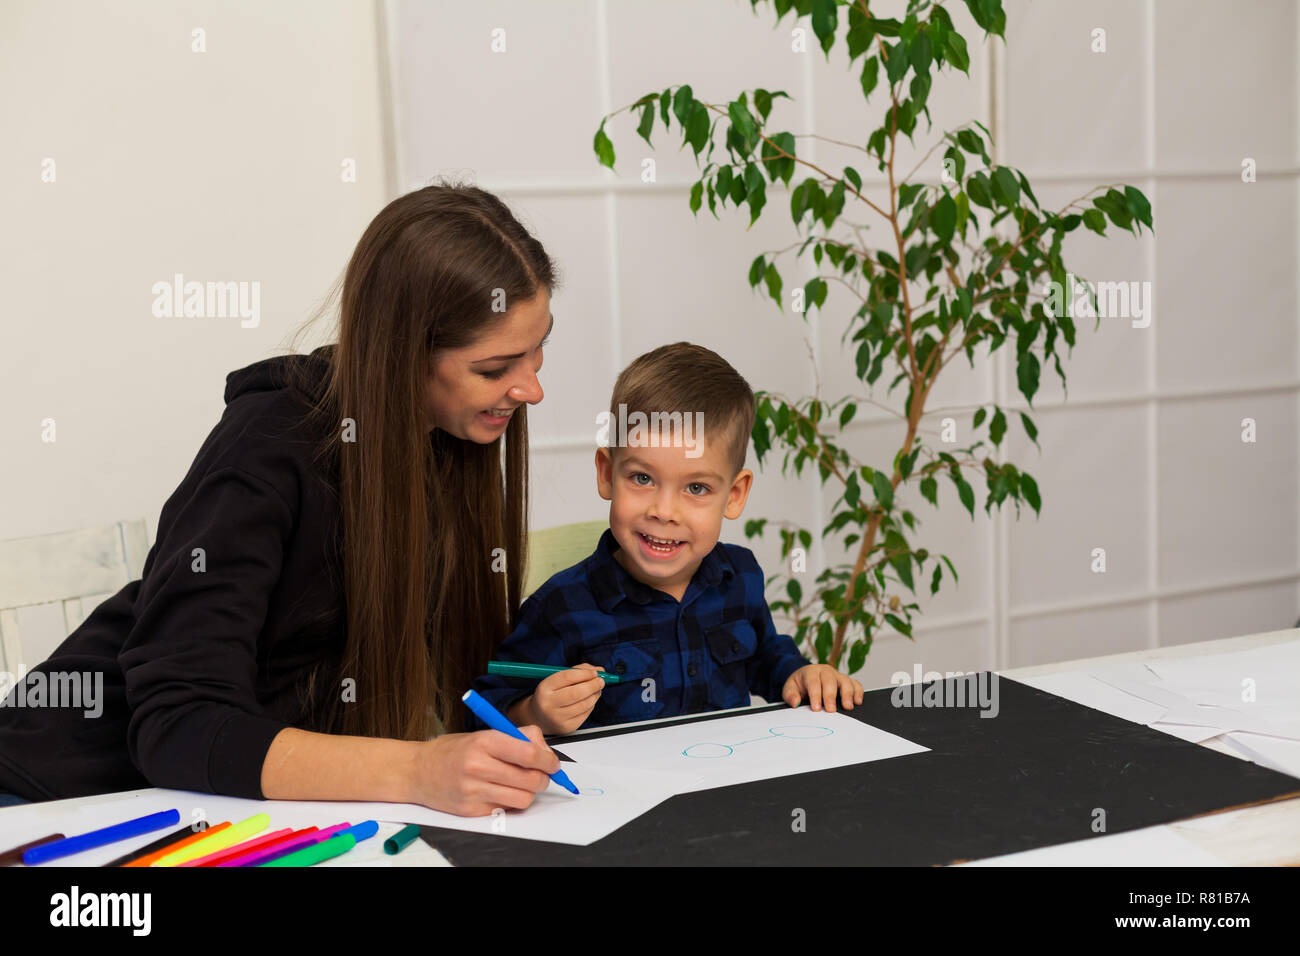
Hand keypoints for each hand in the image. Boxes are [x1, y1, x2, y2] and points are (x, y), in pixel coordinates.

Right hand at [408, 724, 558, 816]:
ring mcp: (473, 790)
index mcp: (484, 741)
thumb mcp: (484, 733)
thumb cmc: (454, 751)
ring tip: (522, 784)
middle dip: (544, 778)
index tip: (552, 763)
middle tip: (542, 775)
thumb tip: (545, 750)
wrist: (418, 770)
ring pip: (523, 799)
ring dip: (530, 793)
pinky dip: (511, 802)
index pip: (529, 753)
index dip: (548, 760)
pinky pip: (506, 809)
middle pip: (531, 779)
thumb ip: (517, 737)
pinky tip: (502, 791)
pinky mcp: (471, 810)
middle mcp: (478, 766)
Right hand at [514, 664, 605, 734]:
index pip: (568, 677)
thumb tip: (599, 670)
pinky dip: (591, 705)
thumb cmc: (552, 694)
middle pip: (577, 692)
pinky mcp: (566, 727)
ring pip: (584, 704)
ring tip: (596, 690)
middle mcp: (549, 704)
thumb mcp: (558, 679)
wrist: (539, 717)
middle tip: (601, 681)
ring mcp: (557, 717)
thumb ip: (579, 671)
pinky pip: (585, 714)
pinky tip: (589, 701)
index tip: (595, 672)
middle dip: (593, 685)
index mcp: (545, 688)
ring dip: (595, 695)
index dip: (585, 673)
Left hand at [782, 664, 863, 712]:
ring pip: (845, 680)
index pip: (813, 682)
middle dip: (830, 696)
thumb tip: (795, 702)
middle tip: (831, 710)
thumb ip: (790, 695)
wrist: (805, 677)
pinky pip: (855, 683)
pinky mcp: (845, 681)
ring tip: (848, 707)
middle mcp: (825, 671)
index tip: (816, 708)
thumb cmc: (799, 685)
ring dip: (848, 694)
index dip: (815, 695)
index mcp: (810, 672)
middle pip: (830, 681)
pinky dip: (858, 692)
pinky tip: (857, 701)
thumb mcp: (789, 688)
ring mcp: (837, 675)